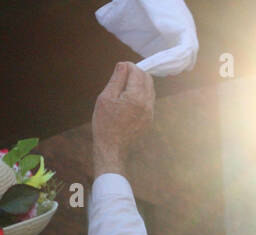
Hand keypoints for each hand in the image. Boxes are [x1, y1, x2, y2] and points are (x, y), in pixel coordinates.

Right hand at [92, 62, 154, 176]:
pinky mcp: (150, 119)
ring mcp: (150, 113)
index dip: (128, 66)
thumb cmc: (105, 123)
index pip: (137, 72)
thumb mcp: (106, 97)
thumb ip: (117, 79)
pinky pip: (149, 100)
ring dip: (139, 83)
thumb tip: (123, 65)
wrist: (112, 148)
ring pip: (150, 89)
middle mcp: (147, 104)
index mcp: (136, 97)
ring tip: (124, 88)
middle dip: (136, 73)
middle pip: (147, 78)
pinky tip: (129, 98)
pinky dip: (141, 94)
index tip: (119, 69)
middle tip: (122, 76)